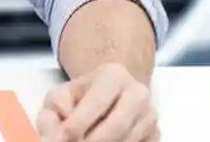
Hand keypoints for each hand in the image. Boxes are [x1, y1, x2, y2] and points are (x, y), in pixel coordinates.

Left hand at [35, 63, 158, 141]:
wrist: (112, 93)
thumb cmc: (84, 95)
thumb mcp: (62, 94)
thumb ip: (53, 110)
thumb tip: (55, 136)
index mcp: (114, 75)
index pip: (96, 102)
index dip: (78, 124)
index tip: (62, 138)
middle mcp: (138, 93)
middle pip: (117, 127)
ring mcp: (150, 116)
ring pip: (127, 141)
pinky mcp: (156, 135)